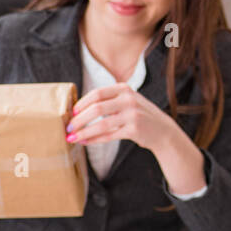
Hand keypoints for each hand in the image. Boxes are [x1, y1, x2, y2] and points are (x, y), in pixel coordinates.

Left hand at [66, 82, 182, 152]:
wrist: (163, 130)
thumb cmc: (139, 115)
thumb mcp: (127, 101)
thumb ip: (108, 101)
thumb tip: (79, 109)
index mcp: (124, 89)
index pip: (97, 93)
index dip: (82, 103)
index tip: (71, 112)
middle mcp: (129, 100)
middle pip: (97, 108)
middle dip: (79, 119)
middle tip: (68, 127)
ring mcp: (133, 115)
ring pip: (101, 124)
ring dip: (84, 132)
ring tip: (72, 137)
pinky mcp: (134, 130)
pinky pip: (109, 136)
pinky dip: (94, 139)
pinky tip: (85, 142)